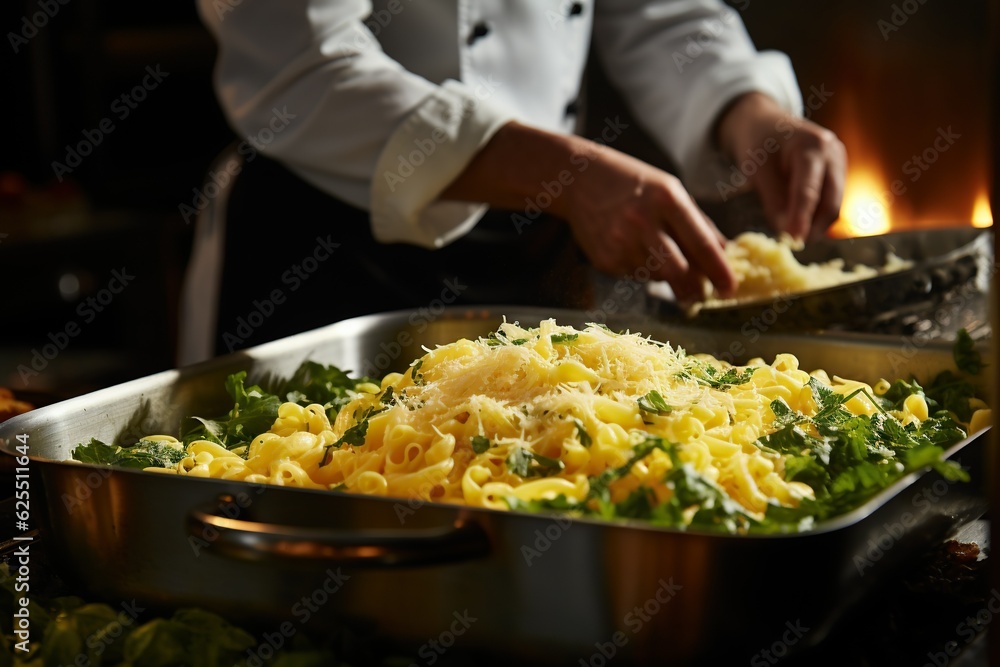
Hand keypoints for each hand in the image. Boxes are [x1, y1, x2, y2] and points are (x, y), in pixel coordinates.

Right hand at [555, 142, 734, 301]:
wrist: (579, 179)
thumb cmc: (633, 182)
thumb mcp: (670, 190)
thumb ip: (698, 223)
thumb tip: (725, 255)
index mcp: (667, 199)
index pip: (701, 244)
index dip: (719, 271)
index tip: (730, 289)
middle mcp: (643, 221)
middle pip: (680, 271)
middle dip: (694, 287)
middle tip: (701, 293)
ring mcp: (620, 242)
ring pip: (658, 276)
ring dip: (666, 274)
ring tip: (654, 250)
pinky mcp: (605, 259)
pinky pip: (636, 275)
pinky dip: (642, 268)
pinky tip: (631, 246)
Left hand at [717, 92, 846, 239]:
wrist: (765, 122)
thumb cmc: (757, 142)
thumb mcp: (758, 169)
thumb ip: (773, 200)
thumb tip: (786, 232)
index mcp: (813, 146)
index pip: (809, 191)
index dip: (801, 219)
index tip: (794, 241)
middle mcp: (833, 153)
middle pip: (831, 202)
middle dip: (813, 227)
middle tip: (792, 245)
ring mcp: (839, 163)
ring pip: (833, 205)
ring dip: (815, 224)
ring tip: (792, 234)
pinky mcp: (837, 173)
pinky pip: (830, 201)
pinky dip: (815, 215)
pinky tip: (799, 222)